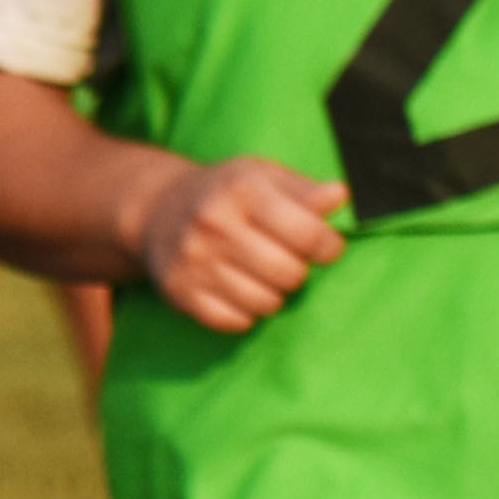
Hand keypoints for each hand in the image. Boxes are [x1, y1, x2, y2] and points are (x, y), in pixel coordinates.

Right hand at [125, 155, 348, 335]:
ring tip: (264, 276)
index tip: (326, 247)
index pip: (309, 235)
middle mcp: (215, 224)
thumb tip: (341, 197)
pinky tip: (240, 290)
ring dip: (274, 295)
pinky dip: (246, 313)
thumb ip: (305, 190)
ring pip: (265, 304)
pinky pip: (235, 322)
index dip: (329, 247)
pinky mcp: (180, 293)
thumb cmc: (226, 193)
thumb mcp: (264, 176)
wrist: (157, 210)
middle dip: (299, 271)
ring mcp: (194, 261)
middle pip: (290, 274)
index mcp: (242, 189)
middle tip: (288, 260)